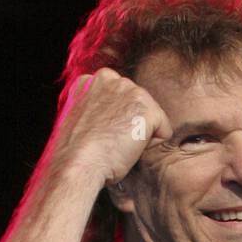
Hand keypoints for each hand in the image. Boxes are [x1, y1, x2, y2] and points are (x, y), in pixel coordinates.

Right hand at [48, 67, 172, 189]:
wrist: (78, 163)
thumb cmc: (77, 154)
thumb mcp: (81, 121)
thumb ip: (96, 110)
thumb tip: (108, 121)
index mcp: (91, 81)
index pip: (120, 100)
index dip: (116, 123)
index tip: (101, 135)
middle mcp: (110, 78)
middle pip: (137, 106)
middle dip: (130, 126)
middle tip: (110, 143)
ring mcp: (129, 90)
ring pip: (150, 118)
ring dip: (140, 136)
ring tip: (117, 146)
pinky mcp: (146, 107)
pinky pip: (164, 131)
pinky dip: (153, 146)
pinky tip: (130, 150)